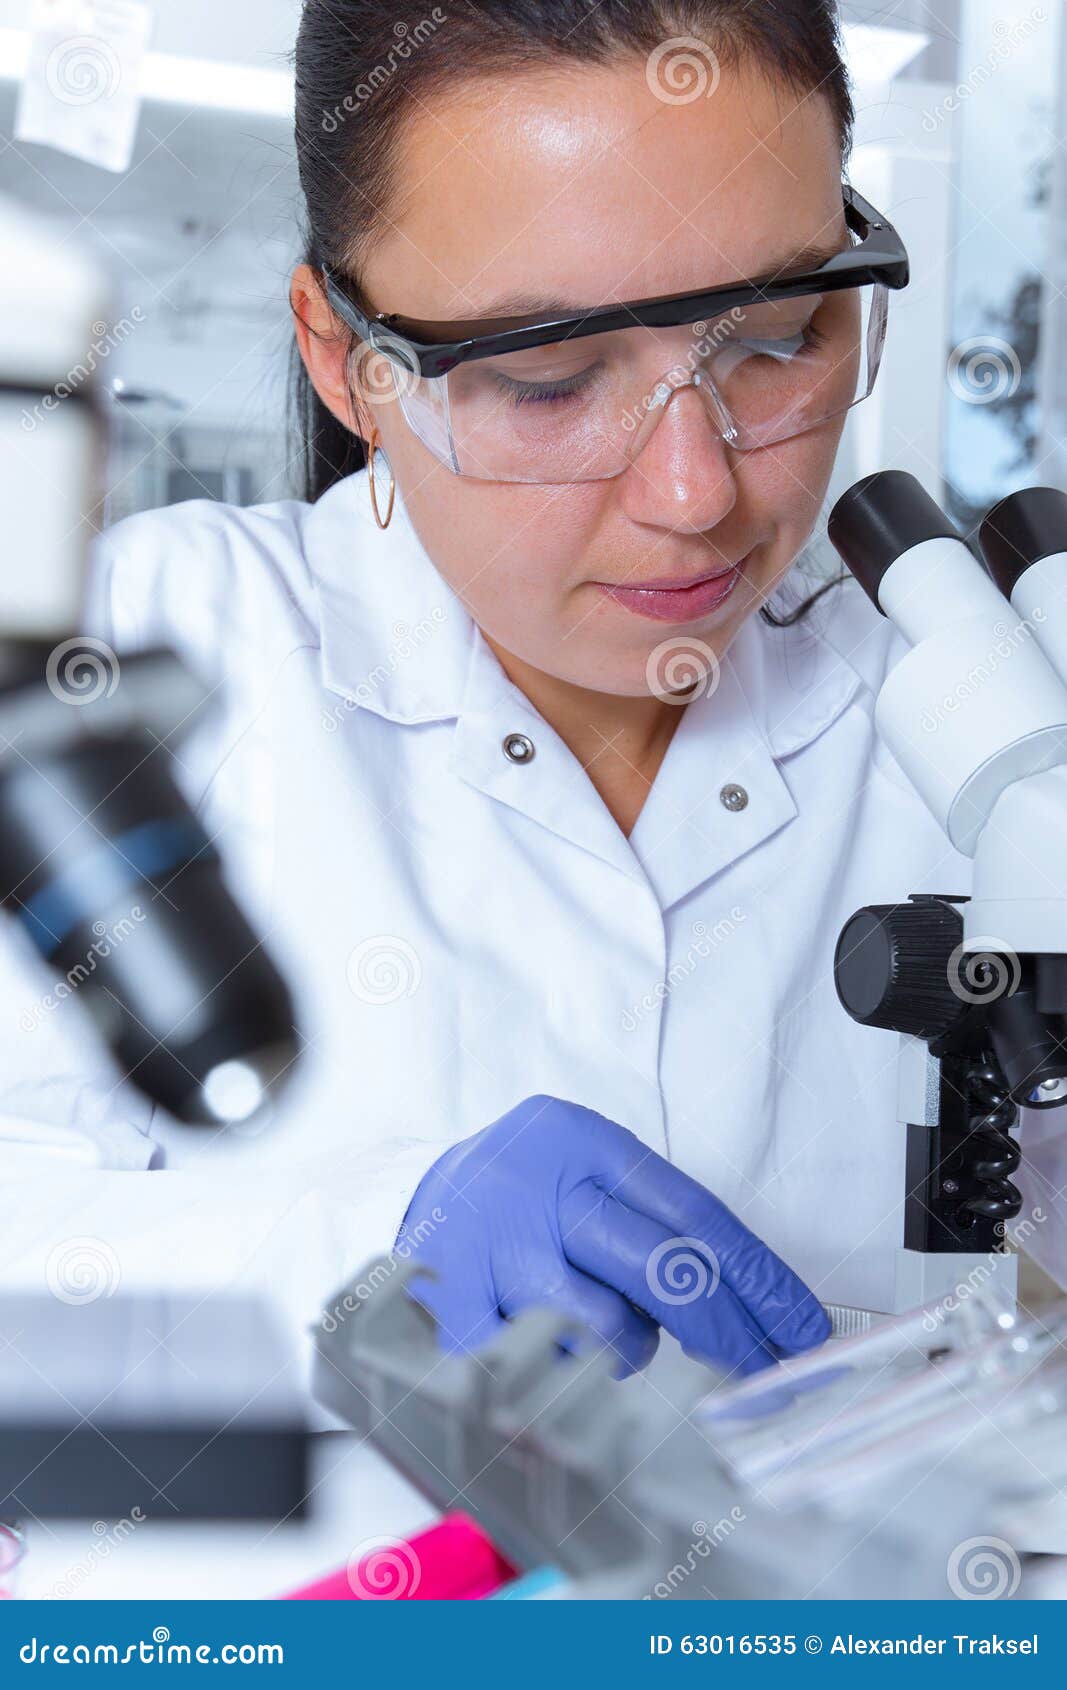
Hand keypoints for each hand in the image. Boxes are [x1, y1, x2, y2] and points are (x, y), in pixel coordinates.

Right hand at [396, 1094, 830, 1377]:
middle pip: (661, 1267)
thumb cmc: (524, 1201)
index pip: (693, 1212)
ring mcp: (487, 1249)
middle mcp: (533, 1185)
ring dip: (627, 1350)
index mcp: (578, 1139)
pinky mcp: (449, 1313)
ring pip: (604, 1327)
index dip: (759, 1277)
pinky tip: (555, 1358)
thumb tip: (755, 1314)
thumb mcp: (585, 1180)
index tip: (803, 1328)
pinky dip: (565, 1377)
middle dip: (728, 1333)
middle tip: (771, 1375)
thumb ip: (654, 1228)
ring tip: (602, 1332)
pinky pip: (542, 1371)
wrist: (410, 1201)